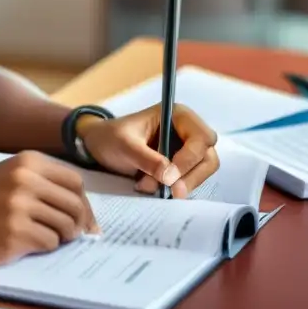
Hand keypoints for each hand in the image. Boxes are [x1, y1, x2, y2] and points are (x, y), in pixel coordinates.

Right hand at [0, 151, 99, 270]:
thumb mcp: (6, 179)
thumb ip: (42, 187)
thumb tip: (84, 214)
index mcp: (26, 162)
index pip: (75, 182)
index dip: (84, 203)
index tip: (83, 219)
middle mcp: (26, 180)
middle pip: (76, 205)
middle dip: (79, 224)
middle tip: (71, 235)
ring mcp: (20, 207)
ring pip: (66, 226)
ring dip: (61, 237)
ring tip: (42, 238)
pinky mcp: (15, 234)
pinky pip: (49, 243)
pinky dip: (43, 247)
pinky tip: (25, 245)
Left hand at [78, 104, 218, 197]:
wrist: (99, 147)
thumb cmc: (111, 138)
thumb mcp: (124, 145)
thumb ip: (147, 159)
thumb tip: (170, 176)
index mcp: (178, 116)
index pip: (201, 138)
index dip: (190, 159)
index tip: (170, 176)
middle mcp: (188, 131)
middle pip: (208, 157)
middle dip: (190, 176)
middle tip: (171, 192)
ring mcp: (187, 149)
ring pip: (202, 172)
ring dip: (182, 184)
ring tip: (149, 187)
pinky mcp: (181, 166)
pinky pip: (190, 181)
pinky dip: (175, 188)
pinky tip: (151, 188)